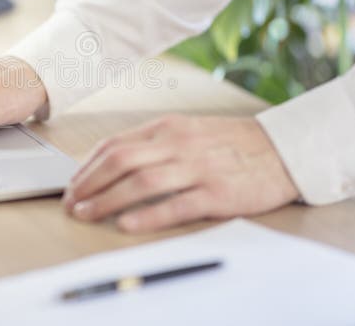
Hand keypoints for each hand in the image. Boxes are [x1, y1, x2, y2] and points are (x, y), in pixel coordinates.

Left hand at [63, 114, 298, 232]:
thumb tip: (111, 162)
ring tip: (87, 214)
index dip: (87, 166)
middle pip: (120, 161)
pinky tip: (127, 224)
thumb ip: (153, 144)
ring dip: (107, 199)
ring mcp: (198, 168)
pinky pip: (176, 205)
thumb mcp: (188, 131)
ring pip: (141, 182)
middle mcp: (178, 144)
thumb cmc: (230, 143)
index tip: (72, 185)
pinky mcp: (218, 193)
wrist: (284, 148)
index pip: (115, 144)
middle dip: (88, 183)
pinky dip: (148, 216)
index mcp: (167, 128)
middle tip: (71, 203)